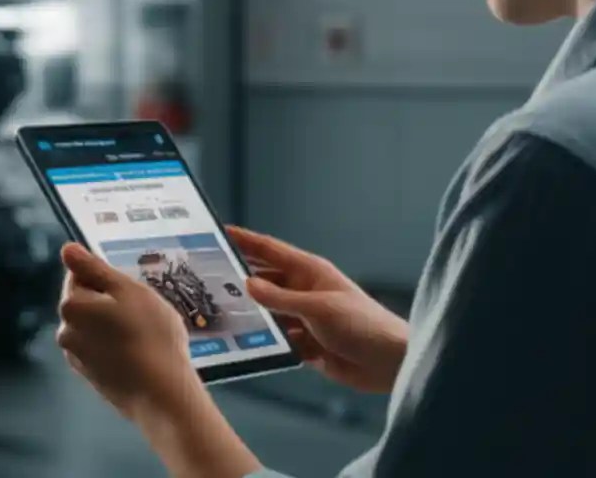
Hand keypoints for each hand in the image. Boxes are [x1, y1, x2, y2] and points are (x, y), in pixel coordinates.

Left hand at [56, 243, 199, 421]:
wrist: (161, 393)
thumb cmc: (150, 334)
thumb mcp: (128, 290)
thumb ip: (95, 269)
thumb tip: (66, 249)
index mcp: (71, 305)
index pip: (80, 275)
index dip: (108, 279)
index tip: (131, 291)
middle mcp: (66, 331)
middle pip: (86, 303)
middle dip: (110, 303)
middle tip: (142, 312)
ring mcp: (77, 358)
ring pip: (94, 328)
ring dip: (113, 326)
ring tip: (144, 335)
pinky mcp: (91, 378)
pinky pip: (101, 350)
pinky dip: (115, 348)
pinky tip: (138, 354)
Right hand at [230, 226, 408, 393]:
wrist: (388, 363)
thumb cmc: (362, 325)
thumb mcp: (318, 308)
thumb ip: (281, 298)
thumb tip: (247, 284)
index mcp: (310, 271)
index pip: (270, 250)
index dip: (245, 240)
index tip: (219, 232)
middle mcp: (304, 291)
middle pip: (265, 282)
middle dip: (239, 281)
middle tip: (207, 279)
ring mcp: (305, 318)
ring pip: (268, 313)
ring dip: (251, 316)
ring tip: (217, 316)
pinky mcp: (307, 344)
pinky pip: (278, 340)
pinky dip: (265, 342)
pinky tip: (245, 346)